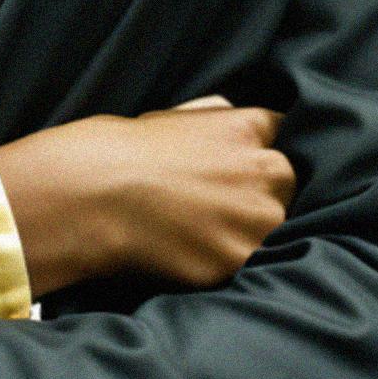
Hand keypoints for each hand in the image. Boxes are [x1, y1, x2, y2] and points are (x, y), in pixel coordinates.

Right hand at [0, 103, 293, 297]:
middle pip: (286, 182)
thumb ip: (217, 118)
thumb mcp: (175, 116)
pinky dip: (223, 260)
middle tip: (217, 201)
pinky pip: (246, 262)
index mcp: (248, 127)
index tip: (244, 163)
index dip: (264, 148)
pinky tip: (190, 251)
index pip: (286, 132)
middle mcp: (265, 170)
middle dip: (261, 191)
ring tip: (201, 230)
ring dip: (248, 230)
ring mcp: (255, 220)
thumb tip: (240, 118)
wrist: (91, 194)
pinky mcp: (238, 260)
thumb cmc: (122, 150)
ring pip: (273, 227)